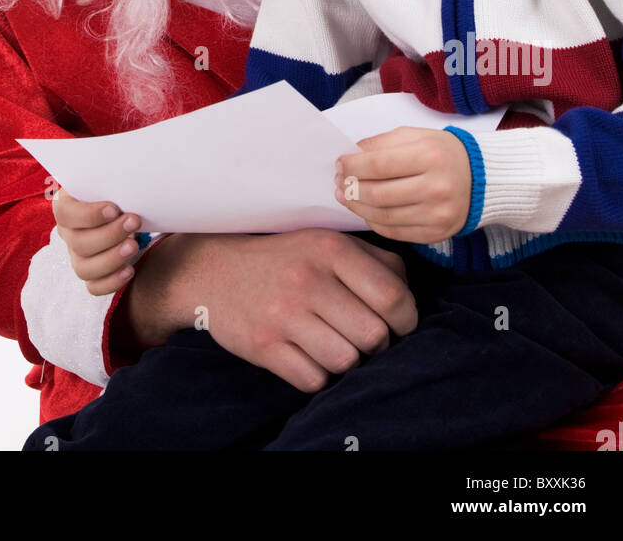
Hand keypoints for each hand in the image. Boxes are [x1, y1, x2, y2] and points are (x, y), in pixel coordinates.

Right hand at [51, 187, 144, 294]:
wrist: (124, 207)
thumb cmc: (115, 189)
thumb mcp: (111, 179)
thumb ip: (113, 177)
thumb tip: (131, 172)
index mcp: (66, 205)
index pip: (64, 213)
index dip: (88, 214)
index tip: (114, 208)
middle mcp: (68, 233)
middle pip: (78, 243)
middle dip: (109, 234)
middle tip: (134, 221)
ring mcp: (77, 256)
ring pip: (84, 268)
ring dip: (111, 259)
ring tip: (134, 245)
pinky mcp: (91, 273)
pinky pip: (94, 287)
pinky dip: (111, 282)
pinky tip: (130, 270)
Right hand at [115, 228, 418, 392]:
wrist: (213, 271)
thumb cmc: (284, 259)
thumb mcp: (325, 241)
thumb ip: (373, 261)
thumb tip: (410, 297)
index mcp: (330, 249)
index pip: (394, 296)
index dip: (406, 320)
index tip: (397, 323)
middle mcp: (308, 279)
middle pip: (374, 336)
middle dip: (376, 344)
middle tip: (362, 337)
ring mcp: (283, 314)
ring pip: (346, 362)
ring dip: (346, 361)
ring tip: (333, 344)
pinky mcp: (263, 346)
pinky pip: (313, 380)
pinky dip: (317, 375)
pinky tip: (307, 355)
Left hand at [335, 126, 472, 241]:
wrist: (483, 179)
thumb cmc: (443, 152)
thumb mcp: (416, 135)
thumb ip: (382, 143)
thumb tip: (352, 154)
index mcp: (430, 156)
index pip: (379, 164)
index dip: (353, 166)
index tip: (339, 164)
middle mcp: (436, 187)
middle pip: (379, 194)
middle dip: (351, 189)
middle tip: (338, 183)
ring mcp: (438, 214)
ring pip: (385, 217)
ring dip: (358, 208)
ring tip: (346, 198)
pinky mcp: (438, 234)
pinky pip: (397, 233)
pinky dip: (375, 223)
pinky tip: (366, 212)